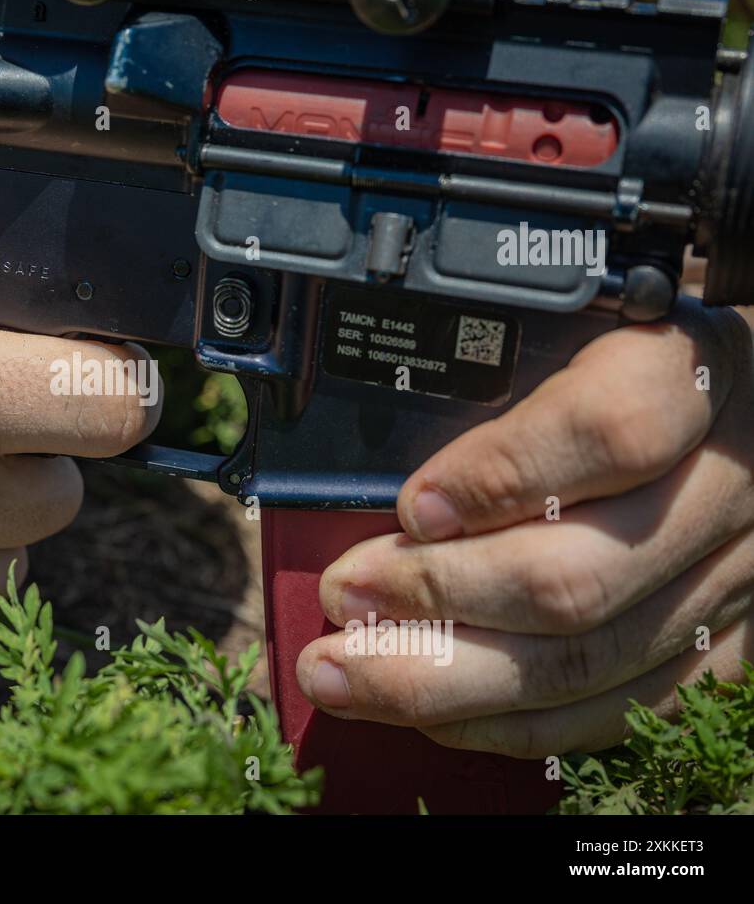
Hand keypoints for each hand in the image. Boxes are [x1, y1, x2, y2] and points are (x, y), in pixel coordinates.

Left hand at [296, 301, 753, 756]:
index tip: (414, 504)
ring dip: (443, 677)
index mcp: (688, 377)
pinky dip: (503, 721)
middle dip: (436, 597)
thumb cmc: (631, 373)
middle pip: (576, 577)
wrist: (743, 422)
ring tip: (341, 672)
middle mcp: (727, 487)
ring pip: (582, 660)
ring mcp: (731, 581)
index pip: (611, 428)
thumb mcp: (582, 334)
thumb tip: (390, 478)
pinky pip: (609, 710)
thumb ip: (503, 383)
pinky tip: (424, 711)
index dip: (502, 475)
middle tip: (345, 593)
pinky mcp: (720, 651)